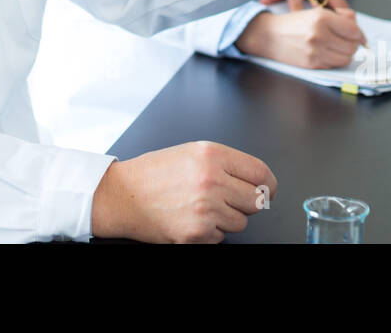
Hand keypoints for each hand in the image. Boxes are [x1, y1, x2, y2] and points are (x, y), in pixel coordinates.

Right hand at [91, 141, 276, 242]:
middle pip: (257, 201)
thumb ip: (226, 163)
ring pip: (240, 222)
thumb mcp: (192, 152)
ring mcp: (205, 209)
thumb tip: (257, 181)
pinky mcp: (197, 233)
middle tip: (228, 199)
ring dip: (226, 218)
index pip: (262, 173)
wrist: (123, 195)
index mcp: (212, 155)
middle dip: (247, 202)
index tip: (266, 190)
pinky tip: (190, 218)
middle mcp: (212, 180)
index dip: (267, 185)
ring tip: (201, 206)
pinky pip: (221, 237)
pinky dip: (210, 232)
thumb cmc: (155, 173)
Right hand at [236, 2, 365, 69]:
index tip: (355, 34)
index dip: (358, 33)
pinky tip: (324, 53)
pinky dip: (333, 60)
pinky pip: (334, 65)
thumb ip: (341, 16)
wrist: (270, 36)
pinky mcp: (312, 64)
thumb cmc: (294, 23)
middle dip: (352, 44)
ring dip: (344, 54)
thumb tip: (358, 28)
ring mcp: (315, 51)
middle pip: (352, 46)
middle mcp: (319, 34)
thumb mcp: (317, 12)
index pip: (354, 31)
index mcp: (322, 17)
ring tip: (334, 47)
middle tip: (344, 41)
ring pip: (346, 58)